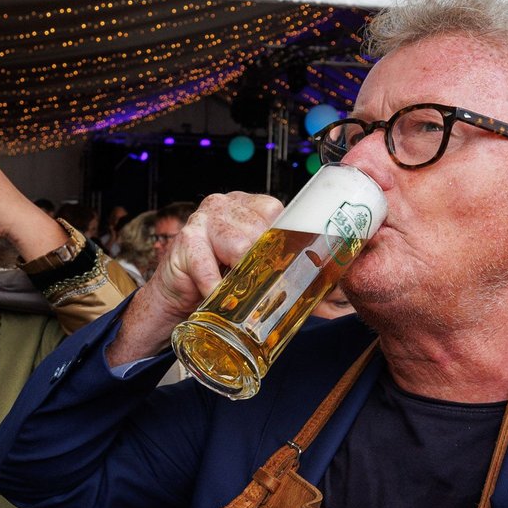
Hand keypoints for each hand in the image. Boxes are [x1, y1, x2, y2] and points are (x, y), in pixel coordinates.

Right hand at [107, 191, 279, 366]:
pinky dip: (215, 288)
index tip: (287, 268)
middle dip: (262, 264)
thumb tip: (330, 302)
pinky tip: (215, 295)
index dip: (284, 243)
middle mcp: (226, 205)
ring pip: (239, 246)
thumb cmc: (220, 280)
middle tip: (259, 286)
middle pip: (259, 231)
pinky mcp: (186, 240)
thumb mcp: (256, 273)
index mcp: (248, 206)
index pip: (277, 214)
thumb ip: (291, 280)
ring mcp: (203, 219)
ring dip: (240, 276)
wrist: (177, 295)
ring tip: (238, 291)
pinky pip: (209, 268)